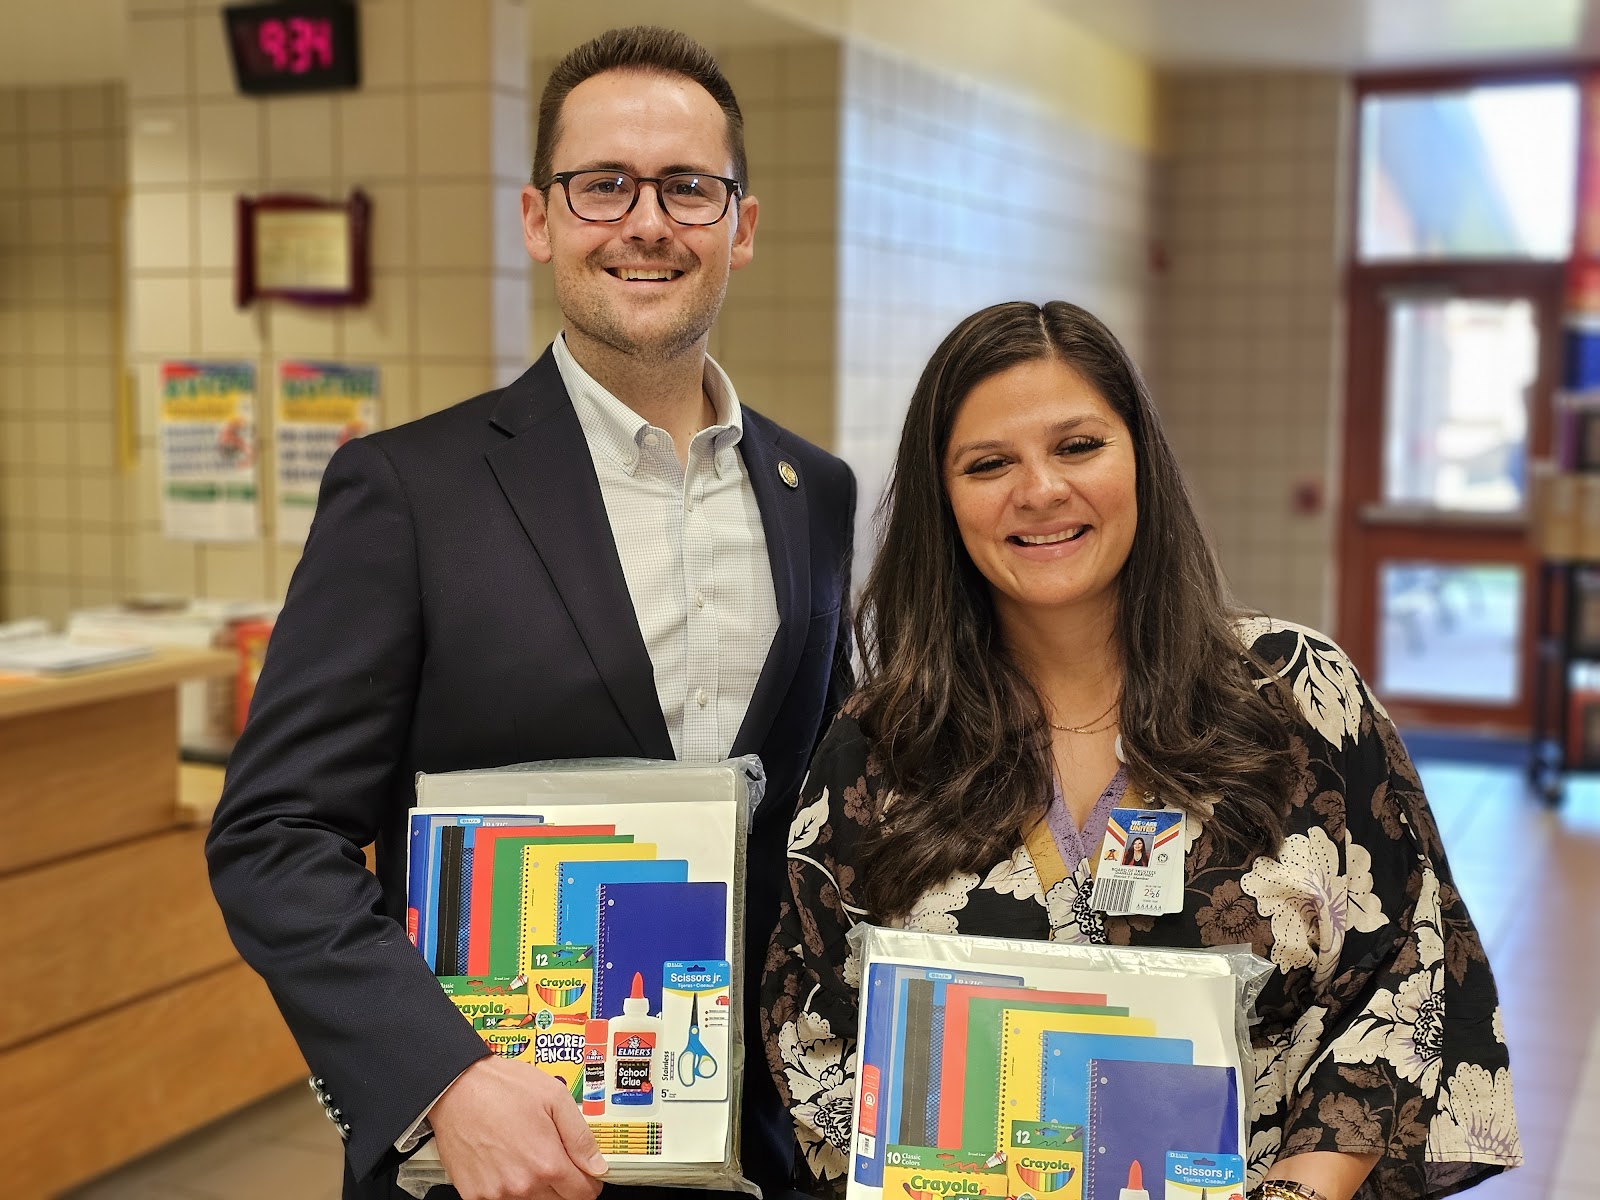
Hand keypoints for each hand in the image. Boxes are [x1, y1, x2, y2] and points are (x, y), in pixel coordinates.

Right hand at [429, 1056, 607, 1199]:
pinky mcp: (474, 1194)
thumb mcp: (555, 1098)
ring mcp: (496, 1193)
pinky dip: (507, 1187)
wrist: (456, 1087)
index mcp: (546, 1162)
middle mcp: (522, 1185)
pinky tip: (504, 1162)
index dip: (589, 1182)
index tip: (585, 1172)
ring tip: (525, 1154)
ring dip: (535, 1186)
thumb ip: (580, 1137)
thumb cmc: (501, 1087)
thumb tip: (597, 1166)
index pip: (582, 1194)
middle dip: (563, 1183)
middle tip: (552, 1156)